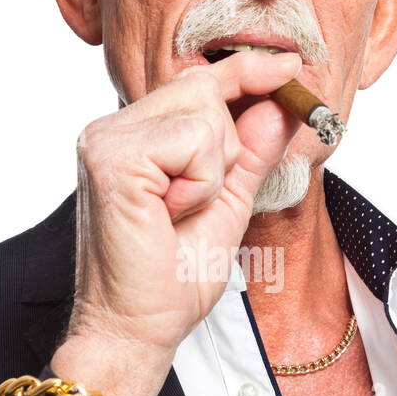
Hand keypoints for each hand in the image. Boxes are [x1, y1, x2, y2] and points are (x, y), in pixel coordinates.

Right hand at [50, 50, 302, 395]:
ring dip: (211, 173)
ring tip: (177, 213)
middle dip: (225, 148)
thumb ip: (250, 152)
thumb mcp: (227, 204)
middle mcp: (112, 129)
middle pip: (203, 89)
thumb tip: (280, 104)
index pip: (197, 81)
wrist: (137, 329)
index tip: (290, 66)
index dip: (247, 71)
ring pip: (204, 112)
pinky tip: (169, 213)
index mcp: (133, 136)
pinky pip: (192, 140)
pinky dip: (199, 184)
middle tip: (193, 205)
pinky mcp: (111, 157)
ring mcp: (105, 138)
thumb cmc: (170, 279)